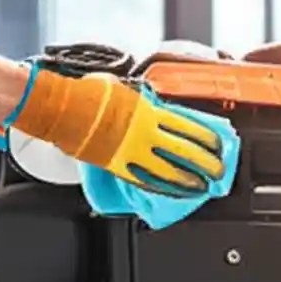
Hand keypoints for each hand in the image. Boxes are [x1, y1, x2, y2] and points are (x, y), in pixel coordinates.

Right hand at [10, 70, 225, 197]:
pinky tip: (174, 193)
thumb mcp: (123, 89)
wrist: (60, 109)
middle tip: (220, 170)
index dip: (206, 137)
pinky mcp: (117, 167)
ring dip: (189, 179)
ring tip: (203, 187)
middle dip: (206, 162)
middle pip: (184, 151)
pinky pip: (145, 180)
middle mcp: (144, 133)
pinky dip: (163, 188)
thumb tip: (154, 103)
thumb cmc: (87, 94)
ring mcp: (131, 152)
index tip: (219, 143)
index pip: (187, 126)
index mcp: (148, 111)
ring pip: (168, 170)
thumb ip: (143, 100)